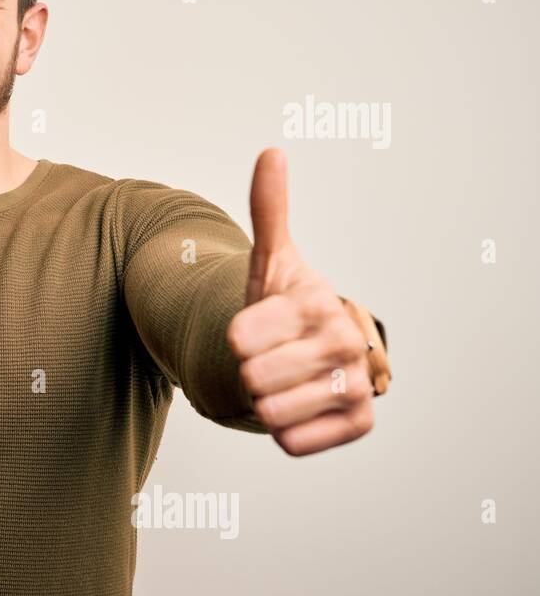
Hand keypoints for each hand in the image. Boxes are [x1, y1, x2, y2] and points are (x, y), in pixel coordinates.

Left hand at [226, 148, 375, 455]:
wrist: (312, 356)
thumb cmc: (282, 309)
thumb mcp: (269, 262)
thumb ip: (268, 211)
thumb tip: (272, 152)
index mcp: (318, 303)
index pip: (238, 337)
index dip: (235, 338)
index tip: (254, 330)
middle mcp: (346, 342)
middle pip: (252, 376)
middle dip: (249, 371)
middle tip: (269, 359)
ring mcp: (358, 384)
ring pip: (270, 412)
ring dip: (265, 402)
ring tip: (284, 382)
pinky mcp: (359, 424)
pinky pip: (292, 442)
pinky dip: (285, 432)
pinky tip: (300, 408)